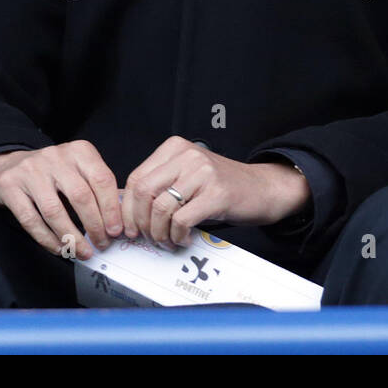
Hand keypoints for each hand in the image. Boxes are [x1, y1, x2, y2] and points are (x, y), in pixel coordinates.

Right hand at [0, 140, 121, 259]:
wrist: (10, 164)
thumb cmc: (53, 172)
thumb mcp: (78, 169)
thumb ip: (97, 188)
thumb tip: (119, 220)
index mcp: (79, 151)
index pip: (101, 179)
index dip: (111, 209)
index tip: (115, 231)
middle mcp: (55, 157)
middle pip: (80, 196)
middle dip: (94, 226)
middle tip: (101, 244)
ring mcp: (31, 170)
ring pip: (54, 211)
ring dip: (71, 237)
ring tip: (81, 252)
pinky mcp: (10, 186)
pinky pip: (31, 219)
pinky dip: (47, 239)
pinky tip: (59, 248)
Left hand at [121, 136, 310, 248]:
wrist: (262, 188)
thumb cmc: (221, 186)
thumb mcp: (187, 177)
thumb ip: (160, 185)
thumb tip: (125, 208)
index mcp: (175, 148)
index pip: (137, 177)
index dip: (128, 208)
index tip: (129, 227)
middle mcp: (188, 155)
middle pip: (144, 191)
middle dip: (140, 221)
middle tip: (146, 237)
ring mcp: (203, 173)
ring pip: (161, 207)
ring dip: (159, 232)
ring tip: (167, 240)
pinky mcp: (216, 193)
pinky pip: (182, 220)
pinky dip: (177, 236)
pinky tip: (183, 239)